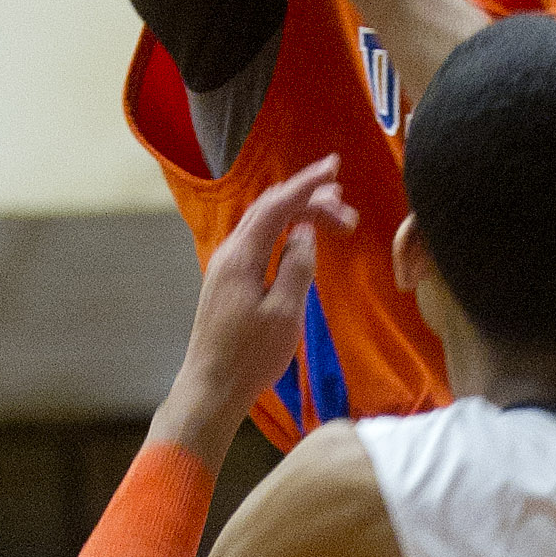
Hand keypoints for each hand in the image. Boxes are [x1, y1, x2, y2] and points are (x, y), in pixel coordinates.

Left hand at [154, 158, 357, 466]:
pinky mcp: (228, 281)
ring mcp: (225, 267)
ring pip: (263, 224)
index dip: (306, 184)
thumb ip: (297, 266)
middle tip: (344, 204)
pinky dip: (283, 230)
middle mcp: (229, 253)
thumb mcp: (286, 313)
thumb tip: (304, 231)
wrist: (211, 389)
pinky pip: (258, 240)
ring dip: (296, 213)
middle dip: (307, 197)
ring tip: (331, 215)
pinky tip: (300, 238)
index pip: (277, 206)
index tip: (334, 167)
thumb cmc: (251, 356)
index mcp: (242, 256)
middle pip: (269, 209)